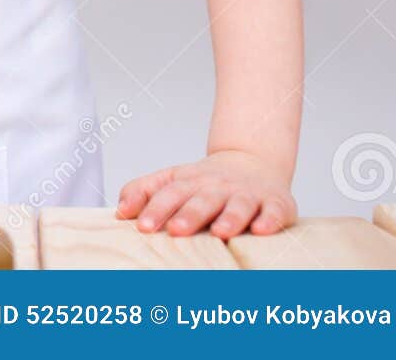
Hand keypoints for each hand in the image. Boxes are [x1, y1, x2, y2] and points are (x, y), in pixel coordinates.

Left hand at [116, 150, 296, 238]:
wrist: (252, 162)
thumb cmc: (205, 182)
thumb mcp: (172, 179)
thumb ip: (143, 191)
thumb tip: (119, 210)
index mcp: (189, 182)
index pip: (169, 193)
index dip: (156, 208)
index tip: (142, 226)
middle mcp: (217, 187)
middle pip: (201, 200)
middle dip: (189, 215)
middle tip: (176, 230)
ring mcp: (247, 194)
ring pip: (238, 205)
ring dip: (229, 218)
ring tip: (220, 233)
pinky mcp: (276, 203)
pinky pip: (274, 211)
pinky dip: (270, 220)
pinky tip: (262, 230)